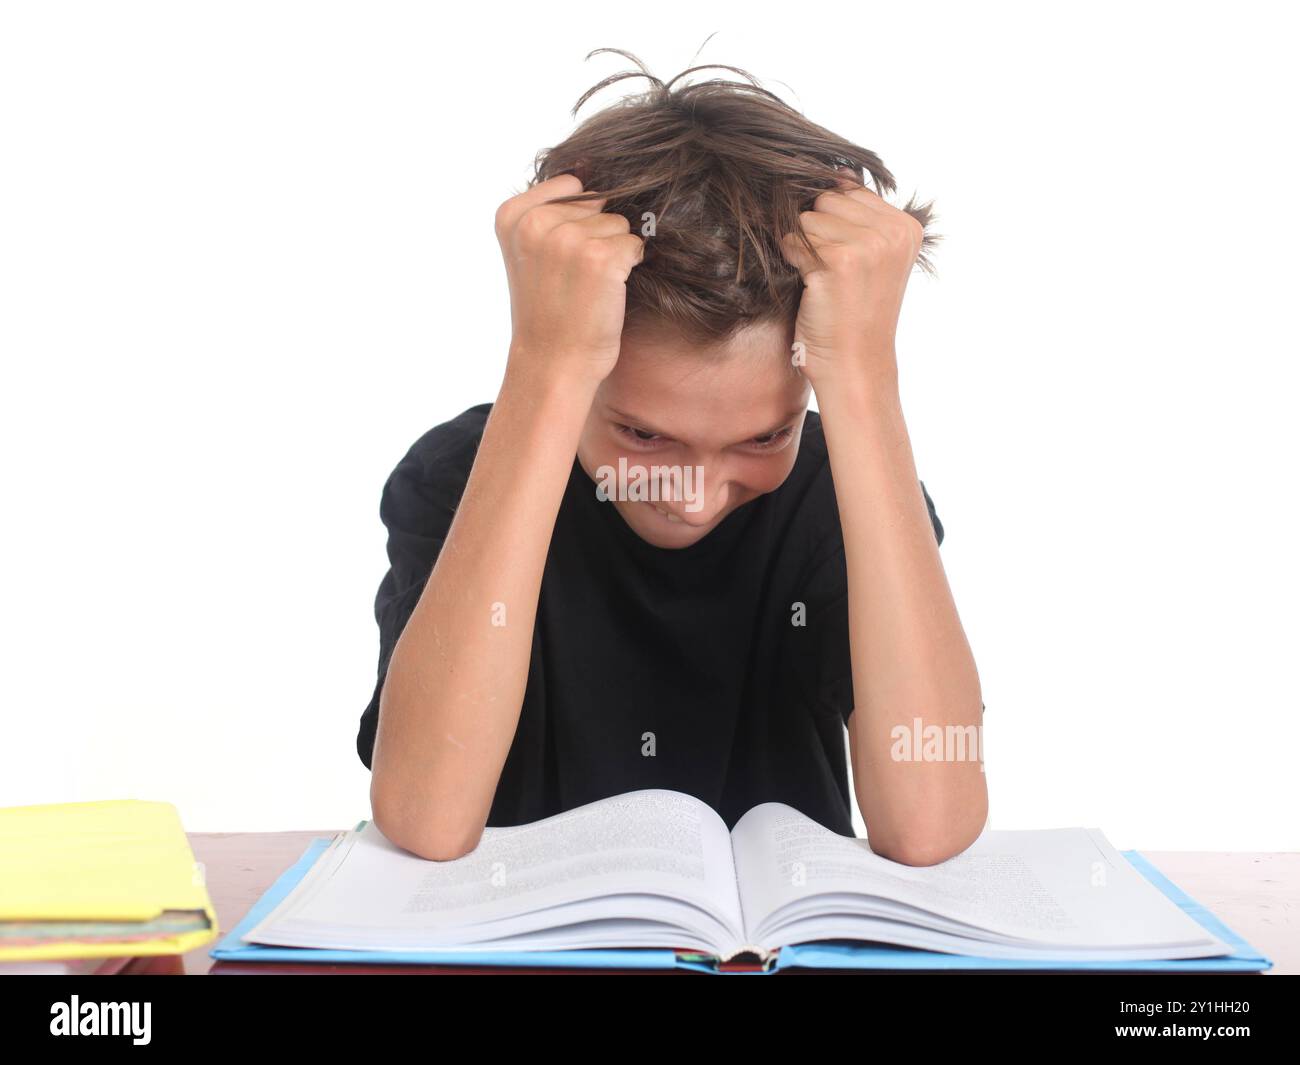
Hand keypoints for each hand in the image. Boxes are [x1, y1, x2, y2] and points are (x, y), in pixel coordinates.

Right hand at [494, 174, 644, 387]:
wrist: (553, 363)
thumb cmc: (548, 310)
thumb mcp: (530, 251)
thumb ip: (551, 209)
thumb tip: (593, 168)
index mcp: (512, 215)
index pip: (573, 186)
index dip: (579, 221)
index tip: (561, 259)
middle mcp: (537, 223)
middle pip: (599, 204)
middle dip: (597, 237)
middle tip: (575, 280)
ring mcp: (569, 239)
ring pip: (620, 224)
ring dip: (614, 254)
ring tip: (589, 288)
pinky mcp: (602, 259)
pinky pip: (636, 245)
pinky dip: (631, 268)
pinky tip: (607, 292)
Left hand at [779, 172, 924, 388]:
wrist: (854, 365)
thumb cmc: (856, 315)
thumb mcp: (873, 260)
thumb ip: (860, 216)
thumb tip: (836, 172)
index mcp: (906, 227)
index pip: (849, 191)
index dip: (834, 222)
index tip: (843, 260)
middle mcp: (892, 232)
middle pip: (825, 200)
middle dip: (818, 232)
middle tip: (832, 273)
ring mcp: (867, 245)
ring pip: (806, 219)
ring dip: (804, 250)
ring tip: (824, 282)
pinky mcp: (837, 261)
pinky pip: (792, 240)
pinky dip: (793, 262)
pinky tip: (812, 287)